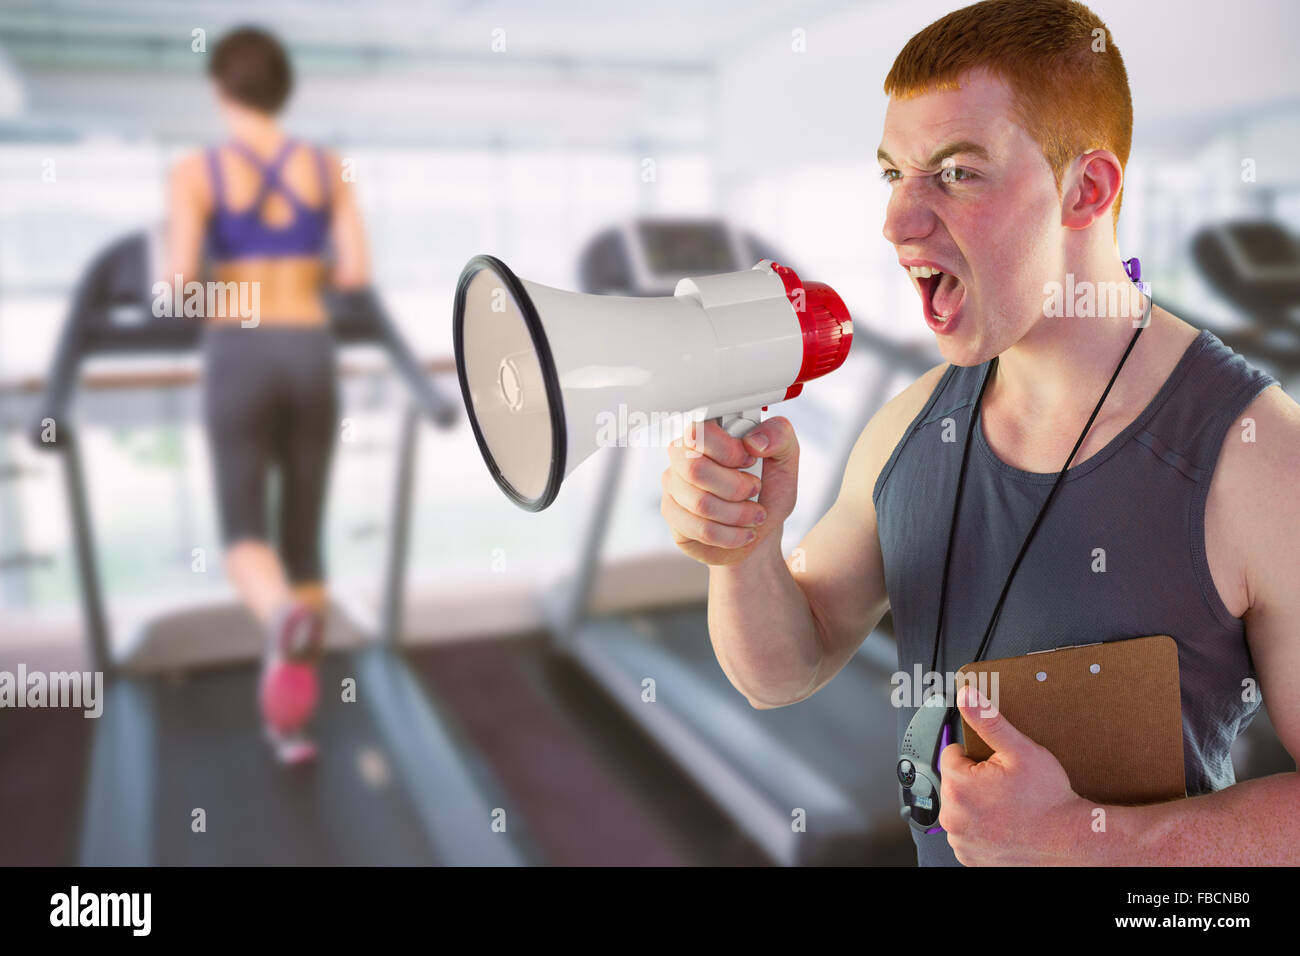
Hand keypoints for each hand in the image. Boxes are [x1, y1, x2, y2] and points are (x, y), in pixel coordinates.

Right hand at [660, 416, 799, 565]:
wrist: (761, 530)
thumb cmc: (768, 491)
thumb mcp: (785, 460)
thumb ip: (779, 436)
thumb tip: (754, 440)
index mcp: (707, 434)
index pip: (698, 432)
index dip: (727, 451)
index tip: (749, 461)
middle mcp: (682, 457)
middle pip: (695, 470)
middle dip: (736, 487)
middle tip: (755, 490)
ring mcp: (673, 487)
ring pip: (700, 504)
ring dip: (738, 514)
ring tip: (754, 515)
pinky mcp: (673, 517)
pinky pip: (700, 529)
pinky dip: (731, 535)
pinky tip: (742, 532)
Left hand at [938, 682, 1089, 864]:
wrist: (1069, 841)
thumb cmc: (1048, 800)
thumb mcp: (1021, 750)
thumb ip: (988, 721)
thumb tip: (967, 696)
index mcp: (958, 785)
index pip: (951, 754)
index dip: (976, 757)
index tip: (996, 767)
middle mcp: (953, 816)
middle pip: (953, 782)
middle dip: (975, 780)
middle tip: (1005, 788)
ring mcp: (960, 839)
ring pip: (959, 808)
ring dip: (976, 805)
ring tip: (1006, 807)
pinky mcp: (969, 856)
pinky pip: (965, 833)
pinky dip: (980, 828)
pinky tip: (1002, 825)